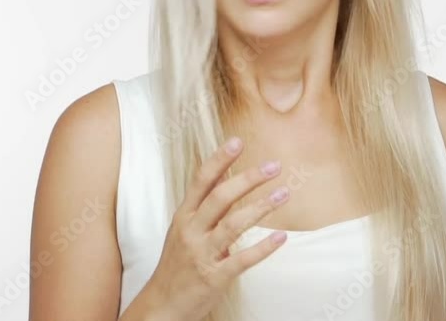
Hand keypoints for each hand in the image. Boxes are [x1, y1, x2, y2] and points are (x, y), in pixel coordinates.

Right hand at [142, 137, 290, 320]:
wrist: (161, 306)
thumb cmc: (176, 265)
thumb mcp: (182, 229)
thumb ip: (202, 204)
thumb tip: (222, 175)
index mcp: (184, 217)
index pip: (201, 181)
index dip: (219, 160)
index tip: (238, 141)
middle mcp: (191, 232)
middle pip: (220, 198)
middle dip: (248, 179)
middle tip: (273, 166)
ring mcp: (201, 254)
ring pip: (233, 225)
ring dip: (261, 207)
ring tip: (284, 194)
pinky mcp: (214, 277)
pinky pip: (242, 260)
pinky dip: (263, 248)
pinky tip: (281, 238)